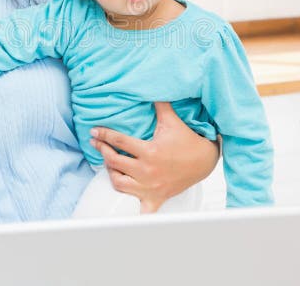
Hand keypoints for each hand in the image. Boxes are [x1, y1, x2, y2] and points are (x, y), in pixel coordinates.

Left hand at [90, 101, 219, 212]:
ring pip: (120, 184)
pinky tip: (125, 210)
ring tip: (108, 163)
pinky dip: (133, 212)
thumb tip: (149, 87)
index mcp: (149, 152)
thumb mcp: (172, 121)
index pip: (119, 142)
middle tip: (97, 143)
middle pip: (114, 162)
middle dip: (103, 151)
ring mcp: (150, 187)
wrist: (205, 161)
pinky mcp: (156, 198)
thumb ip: (159, 104)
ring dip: (111, 173)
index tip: (94, 131)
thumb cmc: (187, 140)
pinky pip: (142, 211)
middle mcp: (147, 171)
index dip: (104, 134)